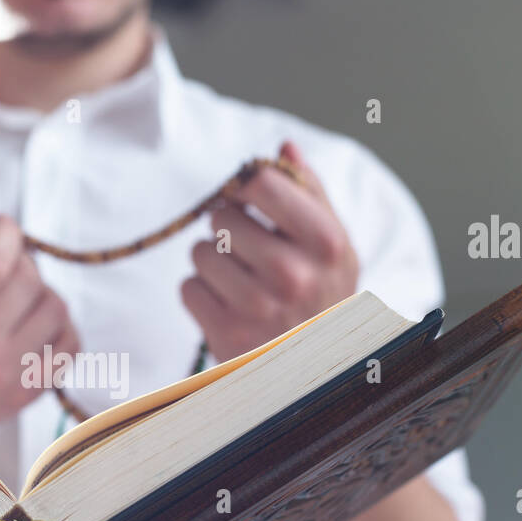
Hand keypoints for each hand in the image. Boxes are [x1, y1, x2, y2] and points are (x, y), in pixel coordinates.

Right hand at [0, 213, 79, 437]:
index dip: (6, 233)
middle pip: (28, 280)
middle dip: (19, 260)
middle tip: (2, 264)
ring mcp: (3, 377)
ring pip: (55, 308)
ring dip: (39, 292)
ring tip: (13, 297)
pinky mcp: (24, 396)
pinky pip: (70, 345)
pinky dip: (58, 327)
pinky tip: (31, 324)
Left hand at [181, 141, 359, 363]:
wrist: (316, 372)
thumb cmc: (322, 297)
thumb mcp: (334, 247)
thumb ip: (311, 194)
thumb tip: (283, 149)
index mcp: (326, 243)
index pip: (262, 184)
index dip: (243, 186)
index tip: (243, 197)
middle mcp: (293, 275)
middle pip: (222, 218)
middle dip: (226, 228)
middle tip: (244, 249)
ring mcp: (258, 308)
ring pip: (199, 253)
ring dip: (210, 262)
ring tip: (238, 280)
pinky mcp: (227, 334)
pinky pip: (187, 288)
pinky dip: (201, 294)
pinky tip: (227, 306)